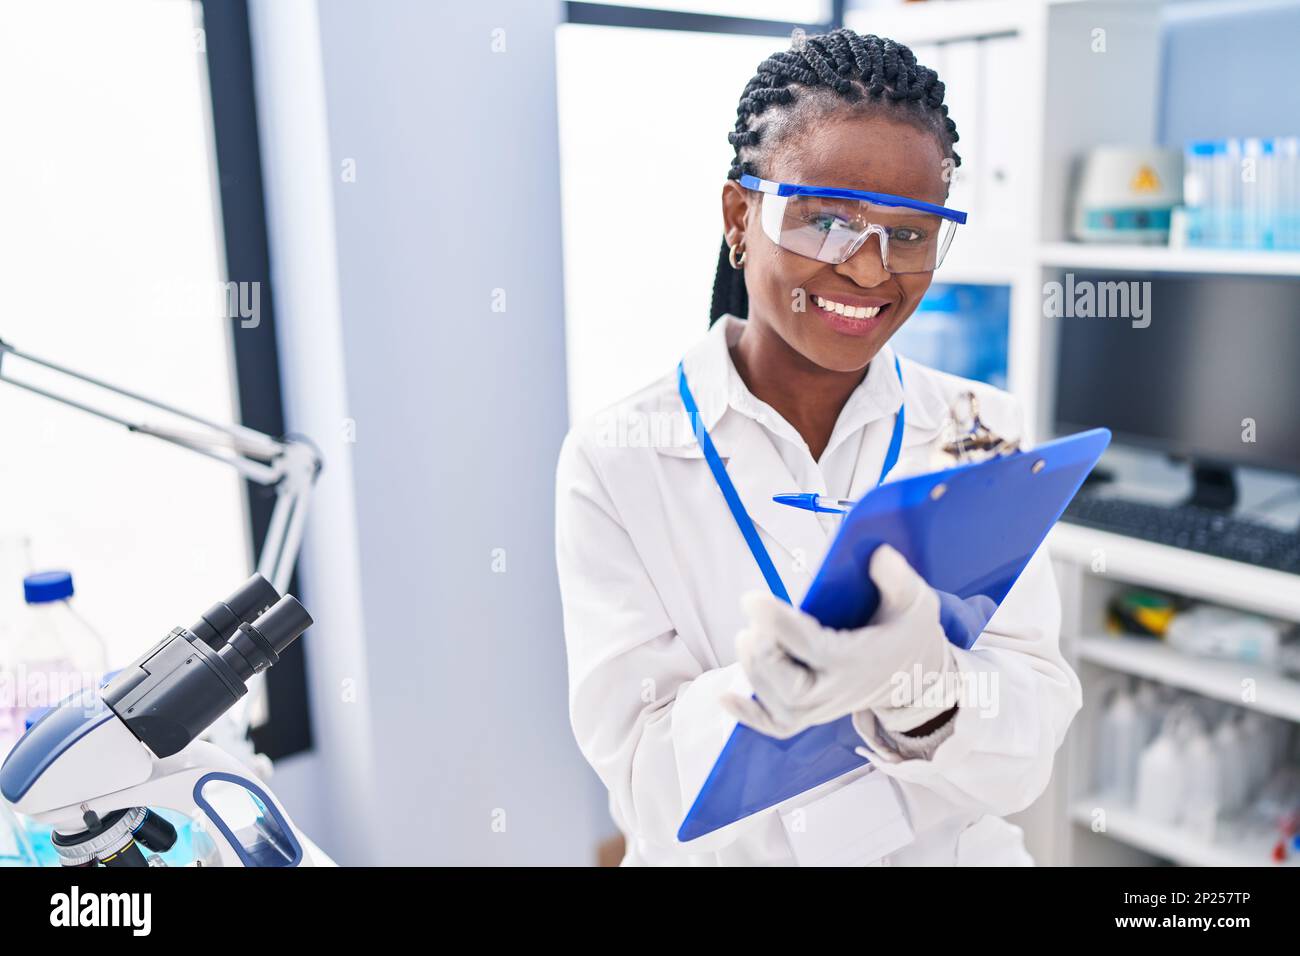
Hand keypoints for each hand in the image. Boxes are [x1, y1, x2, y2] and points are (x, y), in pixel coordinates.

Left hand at [722, 544, 952, 738]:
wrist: (916, 679)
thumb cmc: (909, 634)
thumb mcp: (916, 603)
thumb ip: (898, 579)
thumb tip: (877, 555)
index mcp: (858, 661)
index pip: (810, 646)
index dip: (777, 622)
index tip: (752, 599)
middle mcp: (836, 692)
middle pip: (787, 684)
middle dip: (763, 651)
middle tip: (755, 621)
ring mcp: (820, 709)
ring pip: (775, 702)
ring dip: (753, 669)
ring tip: (748, 636)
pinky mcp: (810, 716)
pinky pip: (774, 726)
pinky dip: (748, 714)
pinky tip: (725, 696)